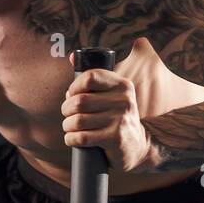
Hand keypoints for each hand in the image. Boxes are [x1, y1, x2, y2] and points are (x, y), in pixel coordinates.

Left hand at [61, 50, 151, 172]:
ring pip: (78, 120)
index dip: (74, 87)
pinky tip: (72, 138)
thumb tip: (72, 57)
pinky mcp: (115, 138)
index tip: (72, 95)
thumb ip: (95, 78)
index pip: (89, 77)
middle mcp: (124, 100)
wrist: (137, 145)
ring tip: (70, 127)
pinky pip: (82, 137)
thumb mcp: (113, 95)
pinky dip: (71, 139)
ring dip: (67, 126)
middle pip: (79, 101)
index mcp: (122, 85)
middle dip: (66, 109)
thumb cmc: (117, 117)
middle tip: (68, 114)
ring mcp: (121, 120)